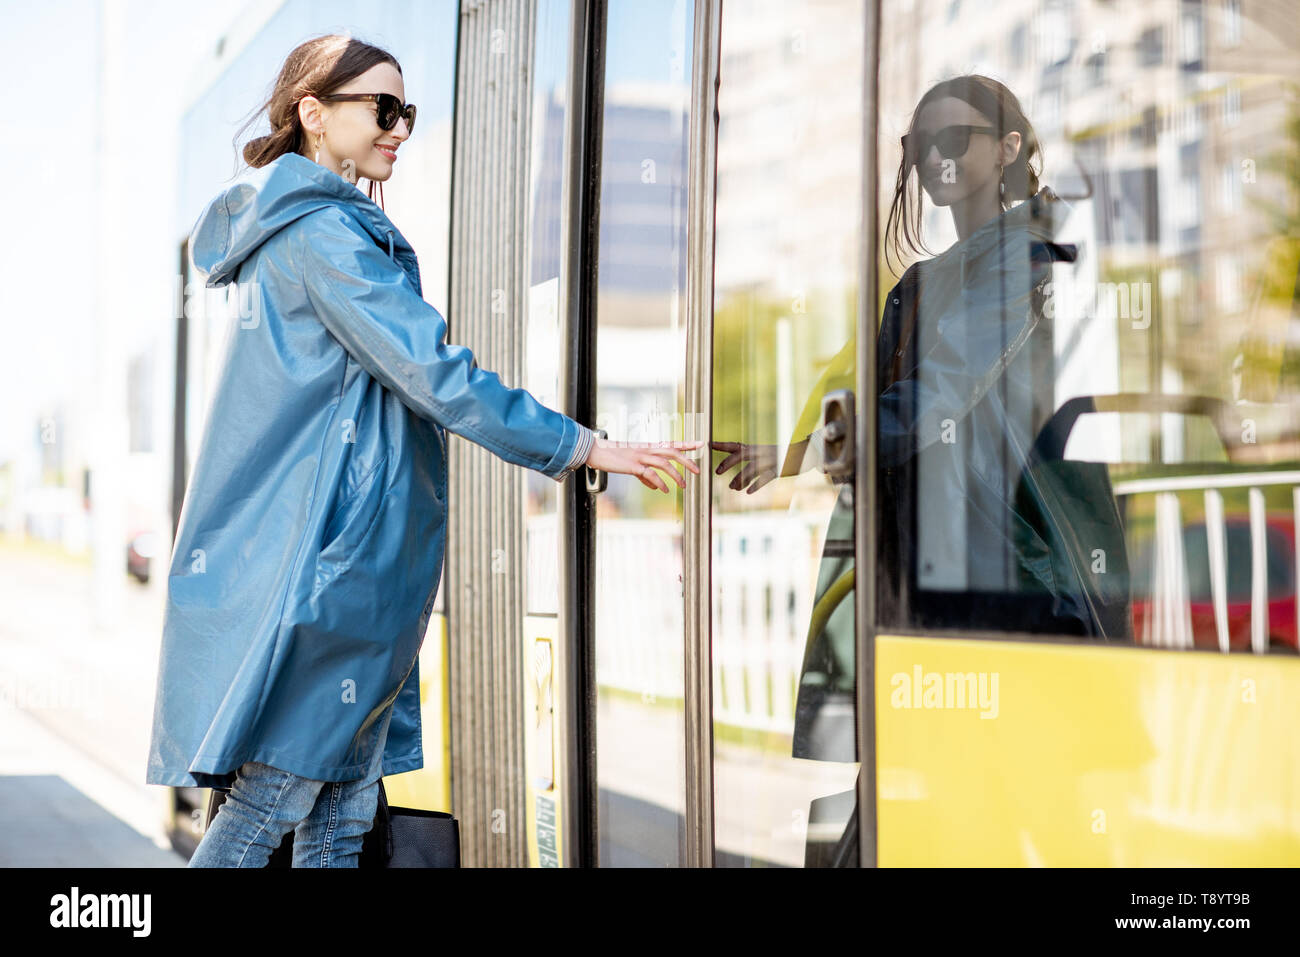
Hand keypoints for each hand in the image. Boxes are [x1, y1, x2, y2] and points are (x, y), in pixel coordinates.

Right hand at [584, 438, 704, 492]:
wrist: (595, 452)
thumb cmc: (613, 457)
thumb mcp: (632, 467)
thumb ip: (645, 476)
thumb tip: (657, 487)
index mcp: (647, 447)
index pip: (671, 444)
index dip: (686, 444)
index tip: (701, 443)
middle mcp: (646, 449)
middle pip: (672, 452)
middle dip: (687, 461)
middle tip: (698, 470)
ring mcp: (639, 456)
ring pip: (663, 463)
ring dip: (676, 475)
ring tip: (683, 486)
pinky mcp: (632, 465)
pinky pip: (649, 473)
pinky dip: (659, 482)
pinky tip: (664, 490)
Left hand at [712, 441, 779, 492]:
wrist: (803, 453)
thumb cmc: (779, 459)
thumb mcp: (764, 459)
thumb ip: (749, 469)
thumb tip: (734, 485)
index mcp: (755, 449)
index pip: (735, 445)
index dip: (722, 445)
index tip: (708, 443)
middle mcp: (760, 452)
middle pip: (740, 455)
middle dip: (727, 463)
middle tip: (717, 472)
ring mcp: (769, 460)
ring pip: (751, 468)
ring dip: (740, 478)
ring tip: (732, 488)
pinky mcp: (778, 469)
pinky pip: (765, 477)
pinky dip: (756, 484)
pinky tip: (748, 492)